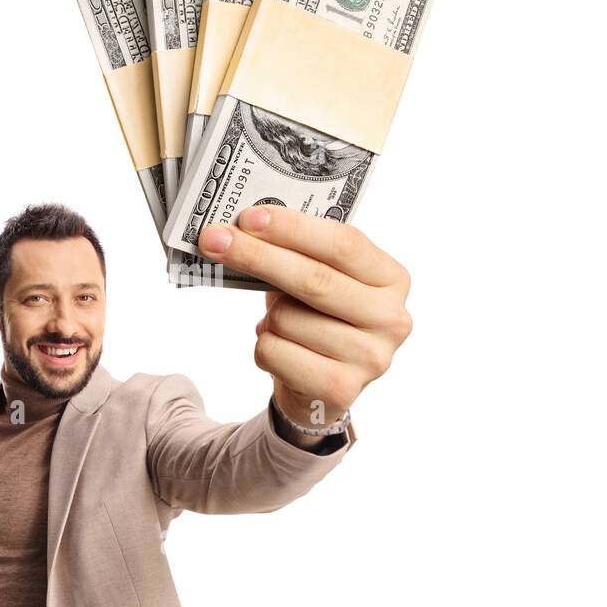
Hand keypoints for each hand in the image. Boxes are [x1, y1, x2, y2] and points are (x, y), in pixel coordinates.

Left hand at [196, 205, 411, 427]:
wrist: (324, 387)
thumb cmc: (319, 318)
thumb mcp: (321, 279)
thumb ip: (298, 253)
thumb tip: (241, 231)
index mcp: (392, 279)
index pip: (343, 244)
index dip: (293, 228)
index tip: (249, 217)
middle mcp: (391, 318)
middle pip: (314, 278)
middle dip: (257, 255)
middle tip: (214, 240)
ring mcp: (371, 357)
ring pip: (286, 318)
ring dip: (268, 317)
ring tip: (281, 325)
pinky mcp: (341, 389)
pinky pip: (274, 352)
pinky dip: (264, 347)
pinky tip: (282, 351)